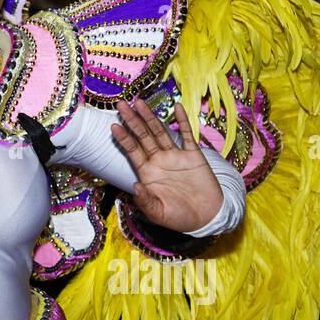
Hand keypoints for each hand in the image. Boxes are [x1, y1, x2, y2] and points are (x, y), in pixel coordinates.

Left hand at [111, 99, 222, 232]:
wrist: (206, 218)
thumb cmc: (179, 218)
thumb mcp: (158, 213)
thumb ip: (146, 201)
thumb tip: (135, 186)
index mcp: (147, 173)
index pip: (132, 151)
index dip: (124, 138)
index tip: (113, 125)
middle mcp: (159, 160)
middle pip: (143, 136)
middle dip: (132, 120)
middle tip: (121, 104)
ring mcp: (175, 156)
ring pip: (160, 132)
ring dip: (150, 117)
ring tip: (139, 102)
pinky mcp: (193, 155)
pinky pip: (187, 135)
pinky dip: (182, 121)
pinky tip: (177, 107)